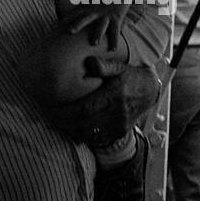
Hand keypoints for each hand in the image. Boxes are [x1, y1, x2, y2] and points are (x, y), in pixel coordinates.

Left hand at [43, 59, 161, 145]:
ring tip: (57, 122)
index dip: (65, 111)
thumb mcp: (120, 66)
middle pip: (82, 122)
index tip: (50, 107)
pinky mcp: (120, 131)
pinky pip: (97, 138)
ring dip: (69, 130)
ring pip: (88, 133)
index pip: (84, 108)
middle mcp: (116, 112)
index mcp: (114, 95)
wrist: (150, 91)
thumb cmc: (130, 75)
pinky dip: (82, 136)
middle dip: (62, 121)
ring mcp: (118, 124)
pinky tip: (72, 129)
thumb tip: (90, 62)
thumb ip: (105, 65)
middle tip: (49, 115)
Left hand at [66, 3, 131, 51]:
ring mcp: (106, 15)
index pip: (74, 12)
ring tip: (94, 44)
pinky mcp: (117, 17)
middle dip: (78, 24)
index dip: (65, 18)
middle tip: (69, 31)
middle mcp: (96, 11)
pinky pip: (115, 30)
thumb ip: (82, 4)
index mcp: (88, 6)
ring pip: (101, 26)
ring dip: (98, 34)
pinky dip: (114, 40)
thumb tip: (70, 9)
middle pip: (86, 18)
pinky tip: (112, 50)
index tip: (55, 26)